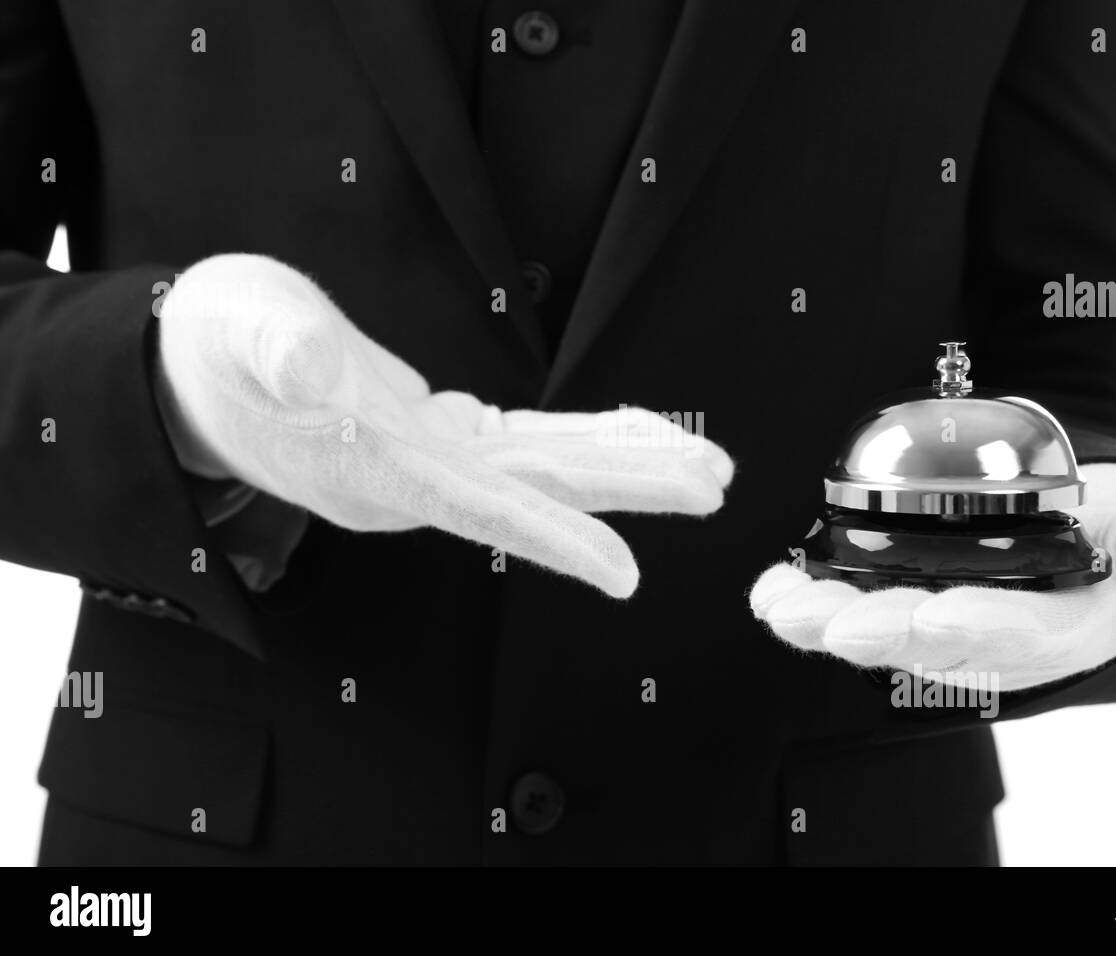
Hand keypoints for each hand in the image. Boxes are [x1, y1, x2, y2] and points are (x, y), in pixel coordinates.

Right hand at [156, 254, 732, 596]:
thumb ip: (277, 350)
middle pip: (541, 491)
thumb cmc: (214, 350)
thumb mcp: (237, 331)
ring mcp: (435, 461)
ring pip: (547, 468)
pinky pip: (530, 443)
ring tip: (703, 463)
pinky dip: (586, 434)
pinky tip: (636, 429)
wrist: (194, 374)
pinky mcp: (443, 433)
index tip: (622, 572)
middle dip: (629, 487)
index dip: (552, 539)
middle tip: (715, 484)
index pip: (481, 510)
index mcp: (376, 470)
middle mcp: (419, 481)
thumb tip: (312, 368)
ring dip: (627, 463)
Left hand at [749, 463, 1115, 690]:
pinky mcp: (900, 587)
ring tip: (782, 607)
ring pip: (877, 625)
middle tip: (835, 624)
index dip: (981, 631)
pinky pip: (846, 595)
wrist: (1087, 515)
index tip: (940, 619)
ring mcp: (939, 611)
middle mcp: (992, 631)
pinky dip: (801, 592)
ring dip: (823, 619)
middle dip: (881, 633)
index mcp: (1062, 627)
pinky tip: (769, 586)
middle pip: (932, 640)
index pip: (1023, 636)